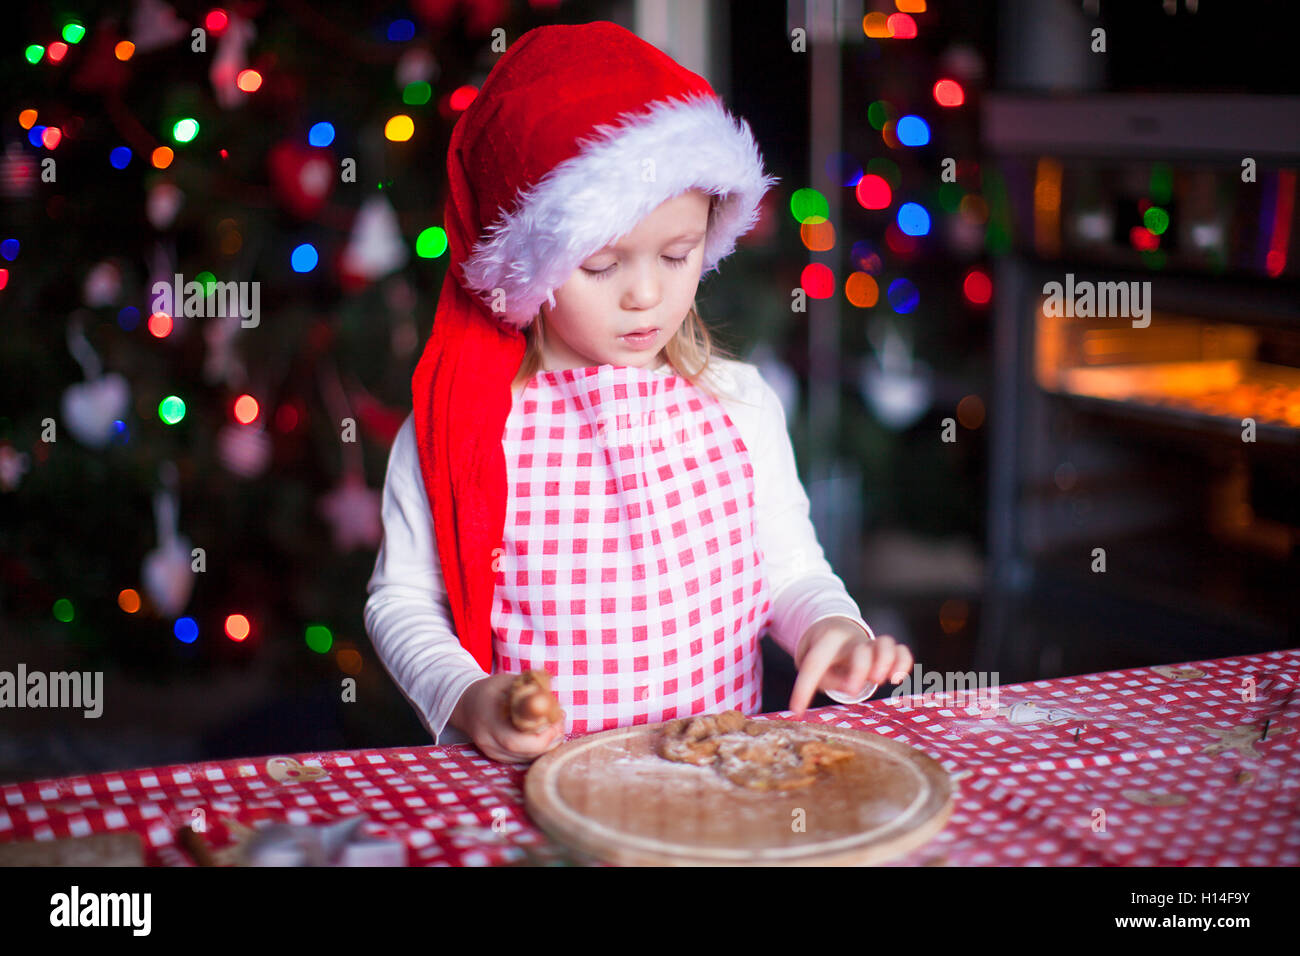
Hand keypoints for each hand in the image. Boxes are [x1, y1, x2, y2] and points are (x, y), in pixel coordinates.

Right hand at [450, 673, 565, 763]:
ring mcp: (491, 751)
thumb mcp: (509, 682)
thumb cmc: (492, 690)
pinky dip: (536, 749)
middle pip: (524, 752)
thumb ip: (529, 690)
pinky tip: (541, 734)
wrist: (466, 703)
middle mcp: (488, 739)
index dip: (543, 736)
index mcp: (489, 718)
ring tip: (553, 727)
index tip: (556, 720)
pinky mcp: (496, 756)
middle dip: (549, 740)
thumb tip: (550, 699)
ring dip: (546, 745)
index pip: (517, 740)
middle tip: (559, 725)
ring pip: (526, 758)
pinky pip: (521, 758)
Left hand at [789, 617, 912, 716]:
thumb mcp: (818, 670)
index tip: (796, 710)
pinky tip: (897, 678)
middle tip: (853, 690)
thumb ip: (830, 679)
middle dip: (860, 670)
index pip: (814, 664)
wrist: (835, 632)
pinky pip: (902, 651)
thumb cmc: (825, 659)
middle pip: (860, 651)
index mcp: (826, 642)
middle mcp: (852, 640)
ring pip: (885, 643)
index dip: (803, 689)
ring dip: (887, 662)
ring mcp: (871, 644)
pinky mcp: (888, 650)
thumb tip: (849, 687)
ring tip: (882, 680)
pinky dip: (903, 663)